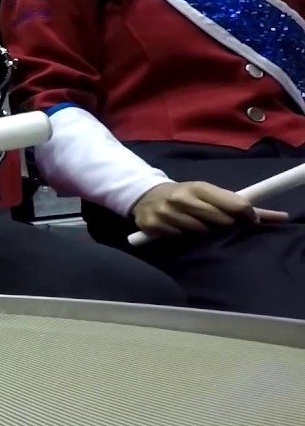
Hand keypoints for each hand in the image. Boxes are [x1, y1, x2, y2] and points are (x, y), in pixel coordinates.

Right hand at [132, 181, 288, 236]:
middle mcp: (181, 198)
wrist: (145, 195)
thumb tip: (282, 218)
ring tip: (199, 228)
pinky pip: (178, 238)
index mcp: (198, 187)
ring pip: (199, 232)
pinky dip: (183, 237)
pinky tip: (180, 231)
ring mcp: (165, 212)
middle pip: (220, 221)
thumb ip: (241, 204)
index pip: (234, 204)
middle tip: (222, 227)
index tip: (248, 221)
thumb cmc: (186, 196)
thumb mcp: (209, 193)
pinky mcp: (152, 225)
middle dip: (226, 226)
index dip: (247, 216)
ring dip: (203, 234)